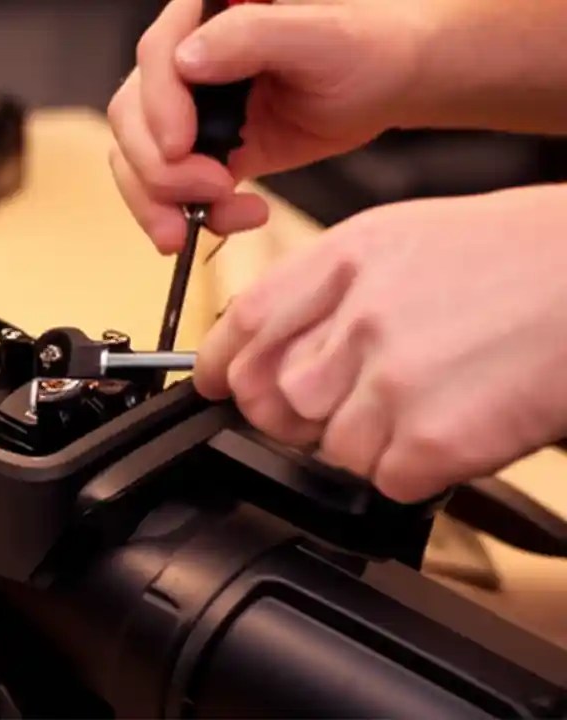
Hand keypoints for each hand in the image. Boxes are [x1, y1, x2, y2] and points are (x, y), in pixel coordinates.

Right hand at [108, 0, 437, 252]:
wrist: (388, 84)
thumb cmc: (366, 46)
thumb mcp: (320, 35)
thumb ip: (251, 36)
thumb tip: (186, 61)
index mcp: (204, 14)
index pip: (156, 55)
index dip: (158, 105)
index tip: (181, 146)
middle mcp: (183, 61)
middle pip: (132, 116)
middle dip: (158, 166)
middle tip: (209, 189)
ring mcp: (187, 109)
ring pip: (137, 159)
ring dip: (160, 201)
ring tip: (210, 219)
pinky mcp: (201, 150)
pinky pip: (168, 189)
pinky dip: (188, 215)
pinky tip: (237, 216)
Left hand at [194, 186, 566, 503]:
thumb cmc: (521, 258)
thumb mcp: (405, 239)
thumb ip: (328, 288)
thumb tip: (268, 340)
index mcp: (345, 260)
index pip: (243, 324)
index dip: (221, 364)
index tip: (218, 385)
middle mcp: (356, 318)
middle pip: (271, 400)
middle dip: (296, 415)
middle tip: (352, 402)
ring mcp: (392, 379)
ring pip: (328, 449)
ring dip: (369, 443)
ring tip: (429, 402)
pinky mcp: (431, 438)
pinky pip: (386, 481)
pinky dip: (417, 470)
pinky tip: (456, 427)